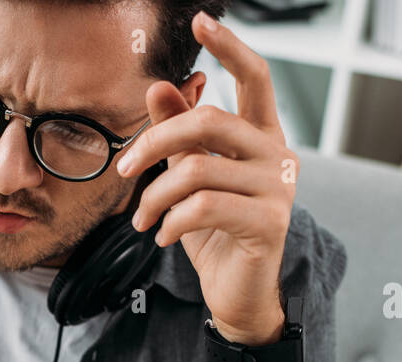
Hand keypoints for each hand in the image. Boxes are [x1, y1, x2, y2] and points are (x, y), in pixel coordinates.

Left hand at [117, 12, 295, 344]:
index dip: (229, 48)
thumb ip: (177, 133)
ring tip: (141, 219)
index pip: (254, 78)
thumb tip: (159, 86)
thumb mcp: (189, 178)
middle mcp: (278, 154)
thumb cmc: (215, 233)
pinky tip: (159, 237)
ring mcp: (278, 188)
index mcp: (262, 135)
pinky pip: (205, 206)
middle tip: (123, 171)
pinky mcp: (269, 223)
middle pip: (209, 120)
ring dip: (155, 196)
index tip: (202, 22)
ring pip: (198, 168)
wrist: (238, 294)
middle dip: (154, 142)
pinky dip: (170, 222)